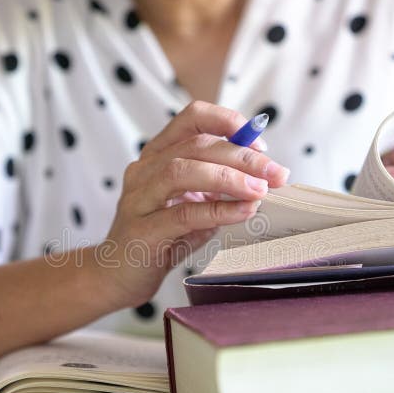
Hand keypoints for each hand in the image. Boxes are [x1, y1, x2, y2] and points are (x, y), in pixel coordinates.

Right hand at [98, 101, 289, 308]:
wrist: (117, 275)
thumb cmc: (160, 237)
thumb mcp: (193, 203)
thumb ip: (219, 188)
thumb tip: (265, 177)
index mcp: (157, 154)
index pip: (193, 117)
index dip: (229, 123)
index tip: (261, 145)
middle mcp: (144, 169)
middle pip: (195, 145)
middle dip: (243, 156)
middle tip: (276, 173)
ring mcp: (139, 199)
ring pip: (183, 171)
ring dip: (229, 178)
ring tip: (260, 191)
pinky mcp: (142, 230)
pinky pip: (183, 214)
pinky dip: (219, 210)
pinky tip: (243, 212)